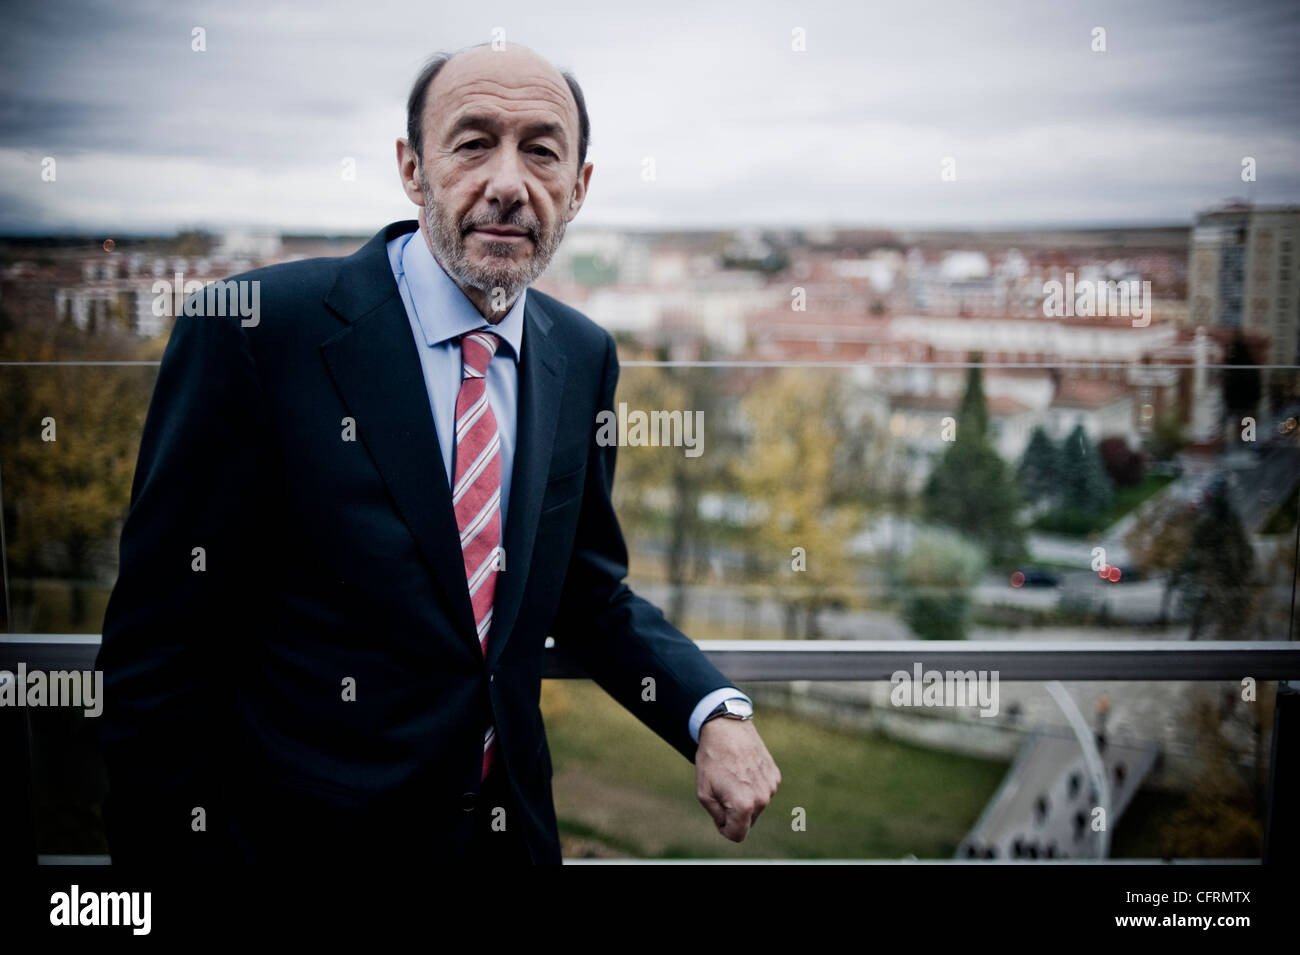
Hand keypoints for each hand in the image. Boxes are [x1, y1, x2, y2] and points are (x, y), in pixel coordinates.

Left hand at [695, 718, 780, 841]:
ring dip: (744, 798)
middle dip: (734, 812)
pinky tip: (743, 770)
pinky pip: (763, 791)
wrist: (727, 728)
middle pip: (747, 821)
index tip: (718, 815)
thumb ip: (717, 816)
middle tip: (722, 789)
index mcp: (743, 805)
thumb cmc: (711, 760)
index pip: (737, 835)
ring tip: (733, 776)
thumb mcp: (704, 792)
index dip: (724, 829)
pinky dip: (753, 787)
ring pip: (756, 806)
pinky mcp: (775, 776)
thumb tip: (729, 827)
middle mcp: (762, 798)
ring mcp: (771, 786)